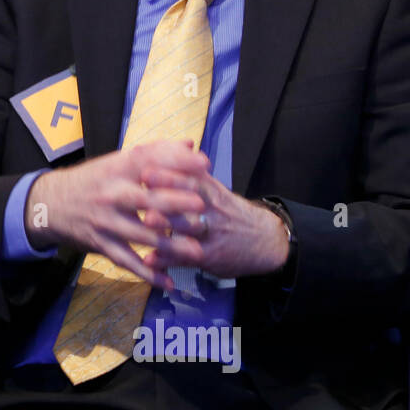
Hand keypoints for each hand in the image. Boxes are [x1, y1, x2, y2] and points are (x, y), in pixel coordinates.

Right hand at [26, 141, 210, 288]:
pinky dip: (147, 273)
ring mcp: (104, 220)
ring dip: (169, 244)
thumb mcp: (116, 162)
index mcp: (117, 168)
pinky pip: (126, 261)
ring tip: (196, 250)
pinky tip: (167, 281)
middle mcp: (110, 193)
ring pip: (140, 234)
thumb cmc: (91, 181)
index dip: (177, 162)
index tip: (204, 165)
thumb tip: (190, 145)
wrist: (49, 204)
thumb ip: (155, 154)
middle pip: (146, 198)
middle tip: (202, 207)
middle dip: (175, 203)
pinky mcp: (100, 243)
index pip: (149, 160)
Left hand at [140, 169, 288, 278]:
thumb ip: (195, 175)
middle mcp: (213, 211)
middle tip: (143, 191)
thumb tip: (175, 149)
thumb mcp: (217, 191)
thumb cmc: (232, 213)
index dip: (171, 174)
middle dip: (166, 195)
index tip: (147, 169)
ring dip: (167, 225)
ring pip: (189, 229)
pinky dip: (168, 260)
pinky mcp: (211, 257)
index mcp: (212, 192)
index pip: (192, 179)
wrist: (266, 240)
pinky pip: (187, 258)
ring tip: (146, 221)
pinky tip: (150, 260)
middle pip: (190, 200)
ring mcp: (212, 234)